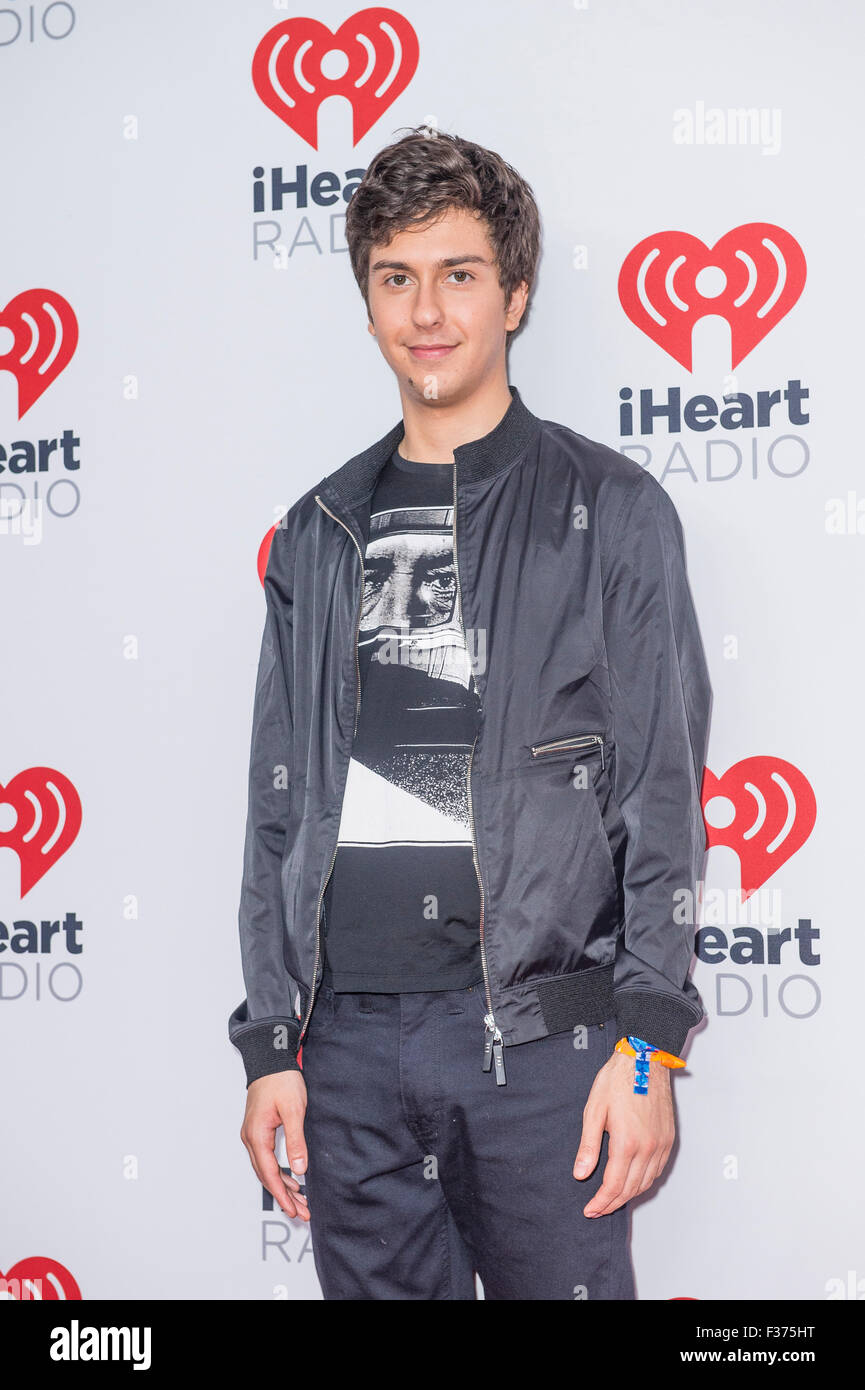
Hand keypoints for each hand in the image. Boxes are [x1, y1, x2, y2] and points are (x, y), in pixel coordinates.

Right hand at [240, 1070, 309, 1221]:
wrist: (270, 1060)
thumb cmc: (281, 1080)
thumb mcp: (294, 1110)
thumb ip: (296, 1140)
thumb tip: (299, 1169)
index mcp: (257, 1136)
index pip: (270, 1174)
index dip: (283, 1195)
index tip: (295, 1210)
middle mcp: (250, 1138)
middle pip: (266, 1176)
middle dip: (284, 1196)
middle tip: (302, 1212)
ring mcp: (252, 1135)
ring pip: (266, 1169)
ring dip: (282, 1186)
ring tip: (301, 1201)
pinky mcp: (258, 1131)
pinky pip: (267, 1159)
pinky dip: (279, 1172)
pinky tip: (293, 1179)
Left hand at [573, 1048, 674, 1216]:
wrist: (645, 1060)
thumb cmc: (618, 1080)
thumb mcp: (594, 1110)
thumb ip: (588, 1145)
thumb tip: (580, 1173)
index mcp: (627, 1142)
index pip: (614, 1186)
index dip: (601, 1202)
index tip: (590, 1209)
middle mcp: (648, 1148)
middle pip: (631, 1189)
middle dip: (612, 1203)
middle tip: (597, 1208)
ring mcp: (661, 1145)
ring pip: (646, 1183)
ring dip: (629, 1195)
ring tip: (612, 1199)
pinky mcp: (669, 1139)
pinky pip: (657, 1170)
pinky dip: (644, 1182)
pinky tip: (633, 1181)